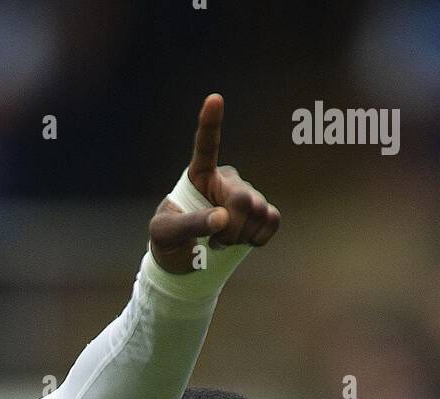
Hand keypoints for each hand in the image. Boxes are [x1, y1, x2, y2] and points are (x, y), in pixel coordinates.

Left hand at [149, 93, 280, 275]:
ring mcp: (248, 194)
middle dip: (231, 229)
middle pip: (243, 200)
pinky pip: (272, 221)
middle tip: (213, 240)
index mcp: (198, 175)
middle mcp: (227, 179)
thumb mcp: (167, 233)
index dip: (210, 123)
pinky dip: (258, 237)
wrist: (186, 258)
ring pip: (259, 212)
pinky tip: (243, 239)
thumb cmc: (170, 240)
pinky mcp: (263, 212)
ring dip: (240, 236)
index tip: (214, 99)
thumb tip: (223, 218)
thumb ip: (191, 224)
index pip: (205, 146)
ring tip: (222, 239)